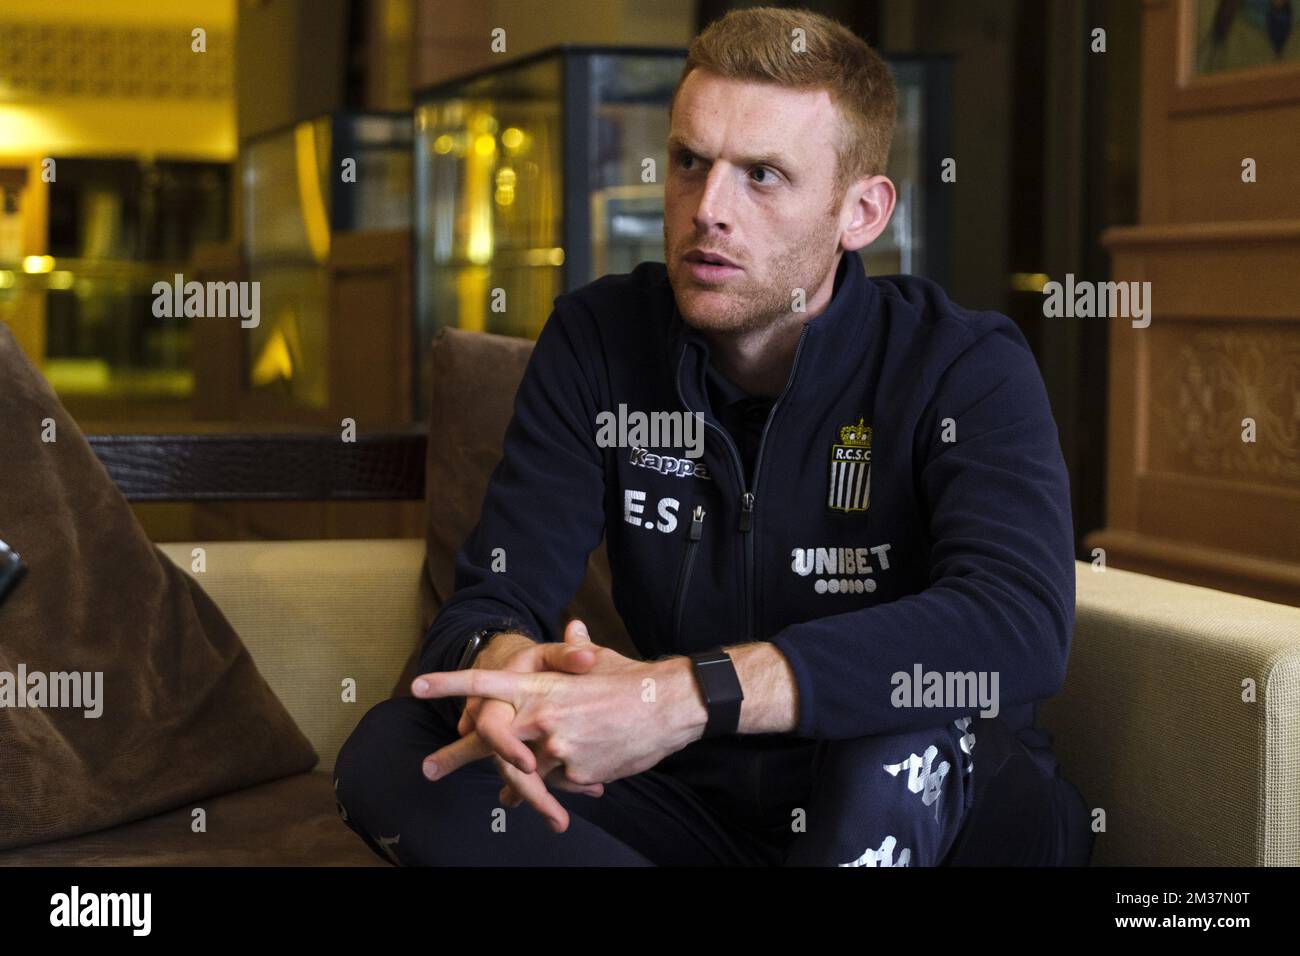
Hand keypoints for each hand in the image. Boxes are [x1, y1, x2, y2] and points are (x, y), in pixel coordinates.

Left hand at [412, 621, 702, 822]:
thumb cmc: (631, 679)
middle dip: (455, 754)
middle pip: (487, 738)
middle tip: (428, 769)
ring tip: (501, 798)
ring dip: (511, 785)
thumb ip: (575, 651)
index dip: (449, 683)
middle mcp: (541, 715)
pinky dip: (550, 790)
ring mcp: (555, 747)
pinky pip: (552, 785)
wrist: (667, 706)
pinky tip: (552, 802)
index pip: (485, 681)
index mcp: (541, 684)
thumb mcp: (598, 660)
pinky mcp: (574, 772)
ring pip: (520, 770)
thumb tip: (572, 628)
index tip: (418, 686)